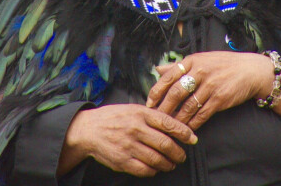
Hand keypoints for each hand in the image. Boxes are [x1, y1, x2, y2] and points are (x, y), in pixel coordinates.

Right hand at [62, 104, 196, 177]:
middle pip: (166, 144)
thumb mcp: (132, 109)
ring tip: (171, 164)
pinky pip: (145, 170)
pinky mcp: (122, 161)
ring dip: (168, 164)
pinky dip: (154, 171)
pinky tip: (156, 169)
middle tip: (182, 156)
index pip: (169, 123)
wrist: (87, 130)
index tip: (193, 139)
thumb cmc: (113, 118)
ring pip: (157, 159)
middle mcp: (136, 129)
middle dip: (179, 153)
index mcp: (141, 114)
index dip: (184, 133)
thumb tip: (173, 124)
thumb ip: (151, 116)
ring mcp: (129, 146)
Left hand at [145, 51, 272, 130]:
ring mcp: (210, 86)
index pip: (168, 77)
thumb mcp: (201, 59)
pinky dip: (192, 124)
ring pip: (187, 107)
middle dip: (163, 109)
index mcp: (193, 61)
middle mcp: (200, 72)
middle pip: (175, 93)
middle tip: (155, 119)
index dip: (156, 92)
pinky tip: (186, 130)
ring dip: (176, 119)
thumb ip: (179, 66)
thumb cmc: (224, 64)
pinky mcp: (220, 99)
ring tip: (168, 128)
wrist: (251, 70)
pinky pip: (201, 115)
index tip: (149, 103)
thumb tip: (158, 69)